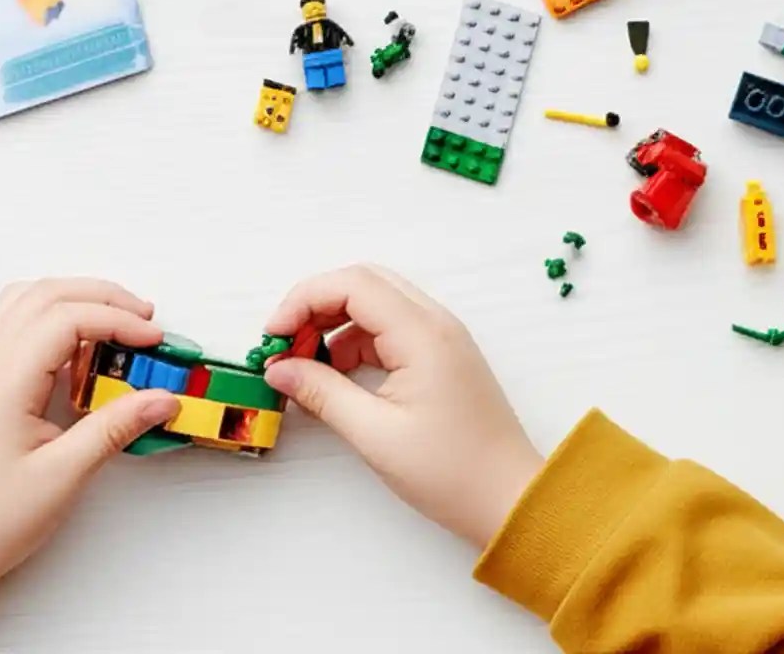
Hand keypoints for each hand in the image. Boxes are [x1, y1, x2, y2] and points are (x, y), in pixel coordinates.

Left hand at [0, 279, 180, 602]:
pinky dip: (52, 318)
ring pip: (27, 302)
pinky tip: (79, 348)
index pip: (68, 318)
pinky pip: (15, 326)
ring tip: (116, 322)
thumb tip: (163, 397)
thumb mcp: (63, 477)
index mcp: (6, 381)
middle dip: (102, 297)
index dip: (118, 320)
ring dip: (74, 299)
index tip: (156, 342)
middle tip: (146, 320)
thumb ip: (114, 428)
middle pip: (47, 295)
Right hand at [263, 265, 542, 548]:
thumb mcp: (374, 434)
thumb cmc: (451, 471)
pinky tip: (335, 379)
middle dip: (315, 307)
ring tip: (305, 367)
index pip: (352, 284)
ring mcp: (441, 339)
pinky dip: (354, 345)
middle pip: (363, 284)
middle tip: (285, 345)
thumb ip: (321, 393)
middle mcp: (435, 323)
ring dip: (333, 326)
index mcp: (422, 334)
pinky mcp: (440, 358)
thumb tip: (279, 369)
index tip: (273, 336)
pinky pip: (389, 331)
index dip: (303, 300)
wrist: (510, 500)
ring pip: (375, 305)